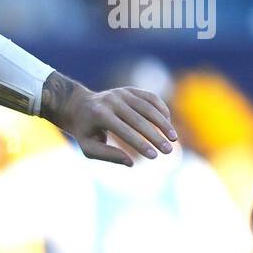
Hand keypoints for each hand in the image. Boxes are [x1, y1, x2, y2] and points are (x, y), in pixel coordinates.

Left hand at [43, 76, 176, 165]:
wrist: (78, 106)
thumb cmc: (85, 132)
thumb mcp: (89, 147)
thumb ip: (107, 155)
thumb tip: (131, 162)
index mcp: (99, 114)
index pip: (124, 130)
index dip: (140, 143)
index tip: (154, 156)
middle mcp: (112, 100)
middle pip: (139, 119)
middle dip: (155, 136)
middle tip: (168, 151)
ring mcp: (122, 93)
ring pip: (148, 107)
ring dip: (163, 123)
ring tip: (173, 139)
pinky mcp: (130, 90)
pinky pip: (151, 99)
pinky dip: (161, 110)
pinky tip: (168, 125)